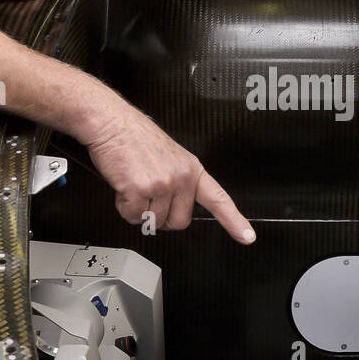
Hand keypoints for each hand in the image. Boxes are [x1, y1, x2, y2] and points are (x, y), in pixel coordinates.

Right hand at [82, 99, 255, 244]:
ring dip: (139, 209)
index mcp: (191, 169)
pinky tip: (124, 186)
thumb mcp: (170, 156)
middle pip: (179, 222)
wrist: (111, 123)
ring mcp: (162, 184)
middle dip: (161, 217)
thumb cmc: (134, 136)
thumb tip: (175, 208)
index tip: (247, 237)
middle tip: (149, 196)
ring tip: (134, 183)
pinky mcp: (139, 190)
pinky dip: (124, 206)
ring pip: (153, 221)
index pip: (218, 199)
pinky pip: (132, 216)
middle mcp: (181, 177)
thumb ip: (179, 181)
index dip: (234, 221)